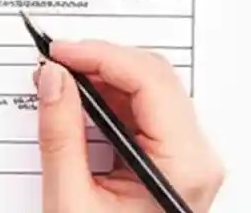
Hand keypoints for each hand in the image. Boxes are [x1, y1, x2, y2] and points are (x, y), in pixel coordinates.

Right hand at [35, 41, 223, 212]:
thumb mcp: (71, 200)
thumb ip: (60, 134)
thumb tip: (54, 80)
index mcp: (183, 166)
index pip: (149, 80)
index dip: (100, 55)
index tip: (60, 53)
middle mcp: (196, 159)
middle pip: (154, 78)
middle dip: (101, 61)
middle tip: (56, 62)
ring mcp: (188, 160)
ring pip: (151, 90)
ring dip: (105, 77)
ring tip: (62, 80)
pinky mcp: (172, 162)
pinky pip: (146, 113)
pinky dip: (112, 99)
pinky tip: (80, 101)